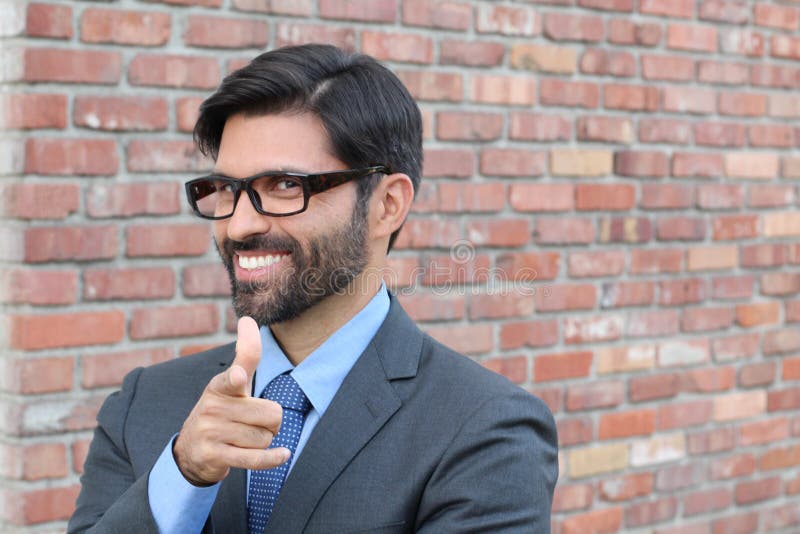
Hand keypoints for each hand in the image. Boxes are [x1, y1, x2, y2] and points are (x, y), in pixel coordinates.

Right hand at [173, 317, 288, 485]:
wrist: (191, 449)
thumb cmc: (221, 411)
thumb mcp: (230, 385)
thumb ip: (245, 358)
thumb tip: (247, 320)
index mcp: (220, 386)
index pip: (232, 376)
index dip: (236, 377)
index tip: (237, 377)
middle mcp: (213, 407)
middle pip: (271, 414)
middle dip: (272, 422)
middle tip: (253, 423)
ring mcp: (212, 432)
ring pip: (265, 437)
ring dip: (263, 441)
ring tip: (243, 438)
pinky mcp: (215, 455)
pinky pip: (254, 458)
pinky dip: (272, 459)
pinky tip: (283, 454)